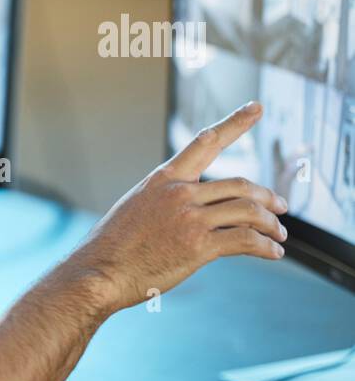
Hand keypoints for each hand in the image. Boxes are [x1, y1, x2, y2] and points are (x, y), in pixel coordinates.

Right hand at [64, 102, 286, 313]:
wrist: (99, 272)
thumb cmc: (112, 246)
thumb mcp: (135, 208)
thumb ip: (167, 201)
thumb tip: (195, 210)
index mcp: (163, 180)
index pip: (205, 141)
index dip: (235, 123)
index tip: (256, 108)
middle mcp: (179, 193)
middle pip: (240, 185)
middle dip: (268, 197)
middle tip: (281, 208)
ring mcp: (190, 218)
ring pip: (249, 211)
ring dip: (271, 224)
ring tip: (279, 235)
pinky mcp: (199, 246)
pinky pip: (246, 240)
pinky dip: (267, 247)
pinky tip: (274, 253)